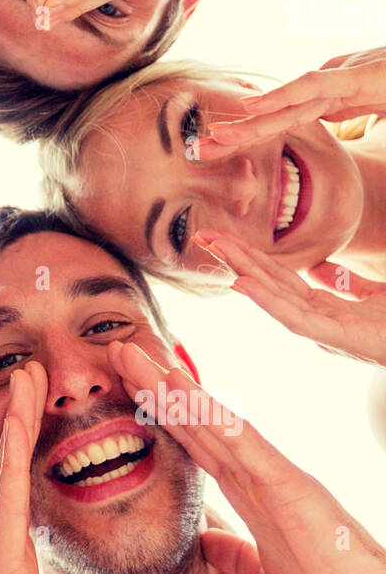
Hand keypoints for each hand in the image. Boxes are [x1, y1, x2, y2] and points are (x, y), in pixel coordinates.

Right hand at [0, 362, 90, 573]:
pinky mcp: (4, 573)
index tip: (36, 410)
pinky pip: (10, 503)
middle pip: (8, 474)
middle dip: (17, 421)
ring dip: (15, 424)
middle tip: (28, 372)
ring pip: (6, 477)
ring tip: (25, 377)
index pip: (22, 497)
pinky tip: (19, 424)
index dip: (28, 451)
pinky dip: (13, 459)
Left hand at [110, 339, 385, 573]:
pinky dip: (211, 413)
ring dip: (170, 386)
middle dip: (154, 387)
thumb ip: (237, 555)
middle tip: (113, 351)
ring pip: (212, 420)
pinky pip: (245, 443)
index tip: (124, 389)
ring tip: (131, 353)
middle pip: (196, 422)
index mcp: (253, 497)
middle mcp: (261, 476)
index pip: (196, 445)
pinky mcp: (292, 486)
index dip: (159, 415)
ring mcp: (276, 476)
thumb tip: (205, 542)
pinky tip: (182, 388)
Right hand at [194, 227, 385, 366]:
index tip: (226, 236)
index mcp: (325, 310)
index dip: (252, 256)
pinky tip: (243, 284)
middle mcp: (318, 322)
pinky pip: (293, 318)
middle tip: (205, 235)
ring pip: (274, 298)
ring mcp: (324, 332)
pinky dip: (266, 300)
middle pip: (268, 284)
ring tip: (216, 249)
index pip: (279, 278)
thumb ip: (345, 282)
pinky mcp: (335, 338)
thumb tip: (318, 267)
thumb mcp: (373, 294)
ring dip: (242, 272)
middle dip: (236, 258)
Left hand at [198, 50, 385, 155]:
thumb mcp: (380, 109)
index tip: (222, 151)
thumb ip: (357, 114)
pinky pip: (315, 86)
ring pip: (288, 102)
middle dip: (238, 132)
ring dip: (250, 122)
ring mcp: (345, 78)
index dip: (254, 135)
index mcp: (338, 98)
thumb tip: (343, 120)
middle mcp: (333, 85)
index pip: (288, 119)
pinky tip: (254, 107)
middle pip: (277, 112)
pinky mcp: (360, 75)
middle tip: (199, 151)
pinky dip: (284, 96)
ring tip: (215, 138)